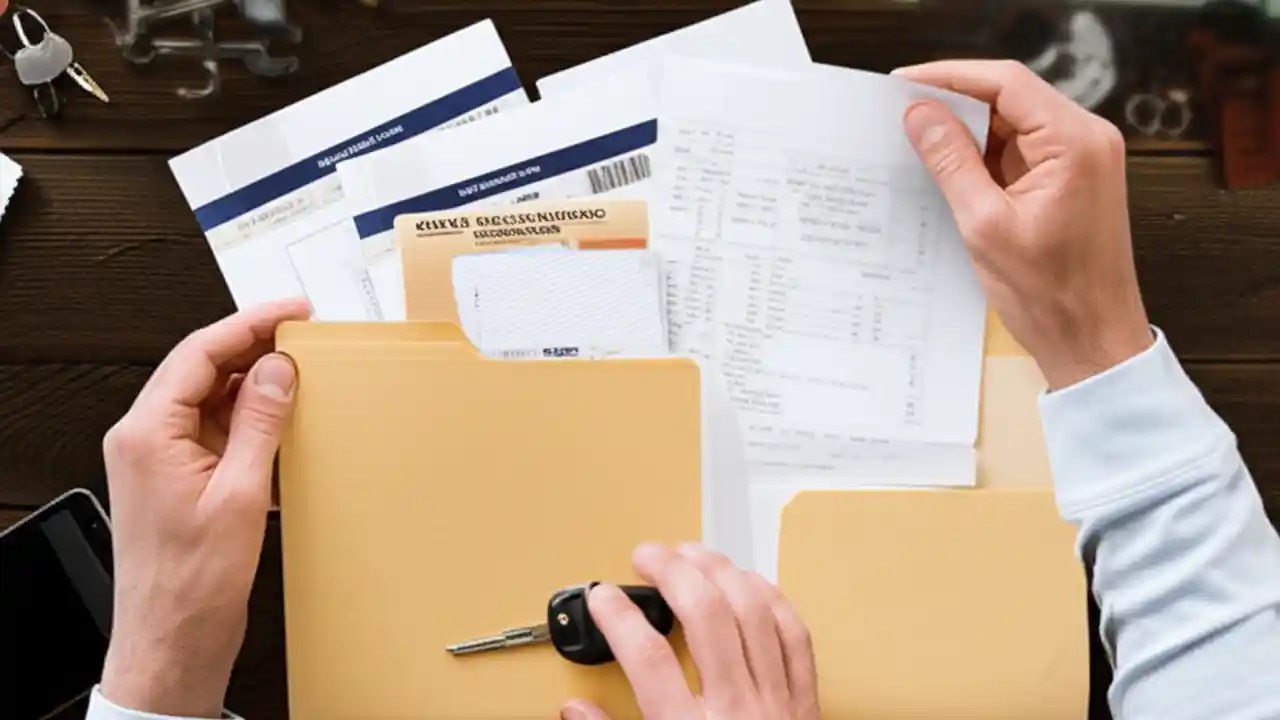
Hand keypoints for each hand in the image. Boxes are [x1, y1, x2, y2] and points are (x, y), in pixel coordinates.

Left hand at [100, 300, 310, 717]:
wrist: (173, 638)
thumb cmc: (193, 582)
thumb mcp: (239, 494)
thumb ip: (258, 422)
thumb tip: (277, 370)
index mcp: (147, 433)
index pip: (199, 354)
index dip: (249, 324)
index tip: (290, 311)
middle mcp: (144, 438)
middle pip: (201, 369)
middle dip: (253, 347)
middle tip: (303, 334)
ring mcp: (158, 457)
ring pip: (208, 397)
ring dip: (252, 383)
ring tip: (300, 373)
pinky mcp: (176, 477)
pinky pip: (213, 428)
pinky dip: (247, 417)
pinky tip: (281, 419)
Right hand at [560, 544, 818, 719]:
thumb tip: (574, 713)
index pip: (647, 659)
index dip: (619, 618)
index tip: (601, 596)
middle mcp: (736, 712)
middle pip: (705, 616)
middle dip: (672, 572)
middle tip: (646, 556)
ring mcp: (776, 703)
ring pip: (753, 612)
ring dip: (720, 571)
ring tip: (692, 553)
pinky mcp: (806, 704)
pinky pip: (794, 635)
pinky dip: (772, 600)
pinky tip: (751, 582)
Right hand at [896, 60, 1153, 388]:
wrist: (1092, 341)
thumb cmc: (1053, 295)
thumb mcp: (985, 225)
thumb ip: (951, 162)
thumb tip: (921, 116)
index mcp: (1075, 143)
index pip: (1006, 83)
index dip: (949, 77)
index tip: (904, 85)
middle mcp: (1086, 140)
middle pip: (1009, 97)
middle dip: (954, 103)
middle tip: (900, 114)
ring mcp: (1080, 159)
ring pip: (1011, 123)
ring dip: (966, 132)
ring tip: (917, 145)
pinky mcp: (1069, 180)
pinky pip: (1018, 151)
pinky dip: (982, 156)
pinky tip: (948, 169)